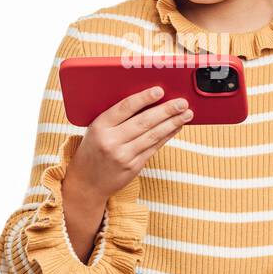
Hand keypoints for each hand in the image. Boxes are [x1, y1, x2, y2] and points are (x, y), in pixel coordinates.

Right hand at [65, 85, 193, 203]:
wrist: (86, 182)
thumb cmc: (93, 149)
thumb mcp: (96, 129)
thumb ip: (116, 117)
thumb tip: (147, 101)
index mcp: (100, 126)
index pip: (125, 108)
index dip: (144, 98)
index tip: (159, 90)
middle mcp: (111, 141)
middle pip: (143, 122)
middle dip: (166, 110)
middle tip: (182, 102)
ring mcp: (123, 156)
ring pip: (152, 136)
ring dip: (172, 123)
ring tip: (186, 114)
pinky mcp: (133, 167)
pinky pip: (154, 148)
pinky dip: (167, 136)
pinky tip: (176, 127)